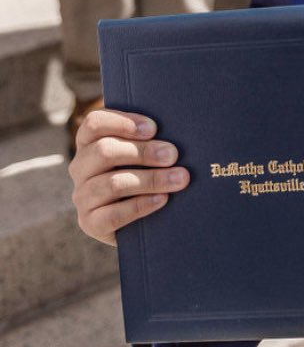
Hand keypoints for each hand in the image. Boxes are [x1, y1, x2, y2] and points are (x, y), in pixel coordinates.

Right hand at [70, 108, 188, 246]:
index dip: (123, 123)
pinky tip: (162, 199)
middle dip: (144, 152)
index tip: (154, 129)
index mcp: (89, 142)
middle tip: (173, 155)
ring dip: (151, 179)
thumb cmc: (147, 170)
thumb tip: (176, 128)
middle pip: (104, 151)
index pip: (94, 124)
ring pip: (113, 183)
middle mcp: (80, 167)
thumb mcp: (144, 150)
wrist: (142, 220)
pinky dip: (141, 205)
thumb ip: (150, 137)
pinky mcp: (90, 223)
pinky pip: (113, 215)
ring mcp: (82, 196)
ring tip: (180, 178)